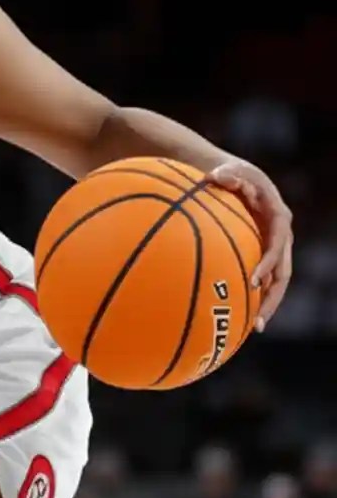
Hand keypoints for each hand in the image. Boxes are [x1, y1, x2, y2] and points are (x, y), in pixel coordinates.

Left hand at [207, 159, 293, 331]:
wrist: (237, 178)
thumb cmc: (231, 174)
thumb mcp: (230, 170)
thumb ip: (227, 175)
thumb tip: (215, 176)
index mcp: (278, 218)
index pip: (278, 244)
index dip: (269, 262)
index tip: (255, 279)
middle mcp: (281, 237)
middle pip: (284, 272)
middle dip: (273, 296)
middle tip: (259, 318)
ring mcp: (275, 247)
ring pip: (277, 281)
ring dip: (268, 304)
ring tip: (254, 327)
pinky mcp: (263, 254)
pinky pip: (263, 279)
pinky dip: (255, 296)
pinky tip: (240, 317)